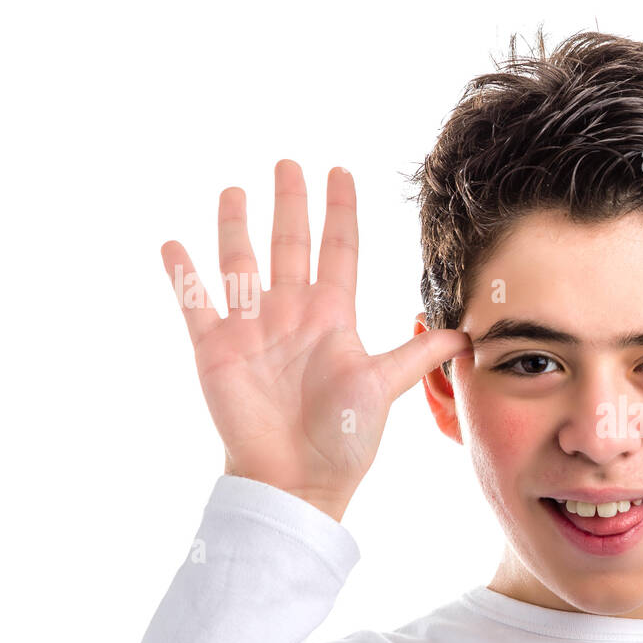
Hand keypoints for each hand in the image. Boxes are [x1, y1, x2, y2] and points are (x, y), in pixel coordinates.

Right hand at [161, 160, 471, 521]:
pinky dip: (183, 274)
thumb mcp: (386, 386)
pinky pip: (195, 302)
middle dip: (290, 204)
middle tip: (288, 162)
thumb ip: (419, 352)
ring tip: (235, 191)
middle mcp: (291, 314)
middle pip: (289, 245)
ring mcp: (251, 329)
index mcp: (331, 317)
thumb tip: (470, 333)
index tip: (340, 171)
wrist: (298, 480)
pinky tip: (173, 243)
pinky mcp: (215, 349)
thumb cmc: (343, 439)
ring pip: (240, 263)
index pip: (338, 250)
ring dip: (235, 227)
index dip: (339, 211)